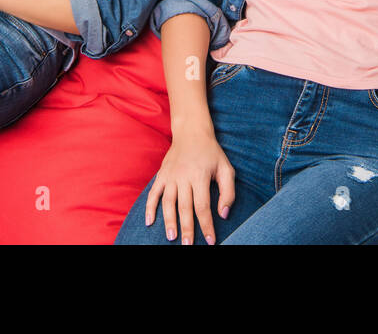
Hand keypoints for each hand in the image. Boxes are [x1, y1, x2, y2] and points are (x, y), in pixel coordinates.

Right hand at [145, 127, 235, 244]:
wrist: (191, 132)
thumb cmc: (212, 153)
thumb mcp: (226, 169)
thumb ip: (228, 192)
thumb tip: (223, 214)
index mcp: (200, 175)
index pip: (202, 206)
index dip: (206, 225)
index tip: (210, 240)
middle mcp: (183, 176)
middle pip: (184, 207)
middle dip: (187, 228)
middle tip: (188, 245)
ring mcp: (170, 175)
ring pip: (168, 202)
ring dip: (169, 221)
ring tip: (171, 238)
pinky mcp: (161, 175)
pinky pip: (153, 193)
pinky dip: (149, 208)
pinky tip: (149, 222)